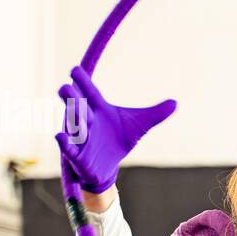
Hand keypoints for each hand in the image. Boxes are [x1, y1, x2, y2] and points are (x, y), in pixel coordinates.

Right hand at [55, 65, 175, 192]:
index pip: (90, 93)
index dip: (83, 82)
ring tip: (70, 106)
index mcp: (98, 109)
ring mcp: (79, 138)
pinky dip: (64, 143)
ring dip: (71, 116)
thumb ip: (155, 114)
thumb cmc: (118, 140)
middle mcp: (86, 121)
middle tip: (67, 86)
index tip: (75, 69)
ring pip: (73, 125)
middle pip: (77, 106)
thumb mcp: (139, 126)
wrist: (108, 166)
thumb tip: (175, 103)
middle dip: (72, 98)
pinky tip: (60, 136)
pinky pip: (68, 148)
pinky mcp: (76, 156)